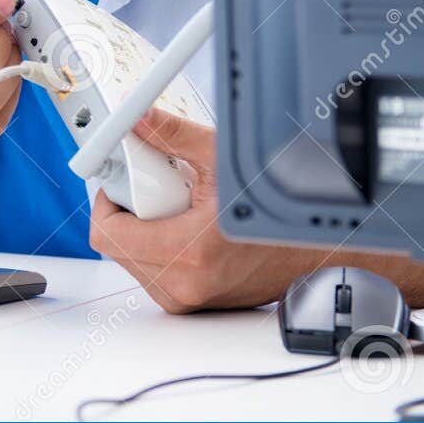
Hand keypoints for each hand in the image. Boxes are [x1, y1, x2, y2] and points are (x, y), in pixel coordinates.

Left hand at [89, 107, 323, 312]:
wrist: (316, 246)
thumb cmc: (277, 207)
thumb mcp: (223, 160)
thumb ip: (172, 136)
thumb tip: (136, 118)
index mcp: (187, 253)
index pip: (106, 235)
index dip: (107, 202)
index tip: (120, 182)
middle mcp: (185, 285)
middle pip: (117, 247)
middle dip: (127, 213)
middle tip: (154, 189)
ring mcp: (190, 299)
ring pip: (133, 262)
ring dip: (142, 231)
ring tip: (176, 208)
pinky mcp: (195, 304)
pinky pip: (154, 275)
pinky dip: (159, 249)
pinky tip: (184, 227)